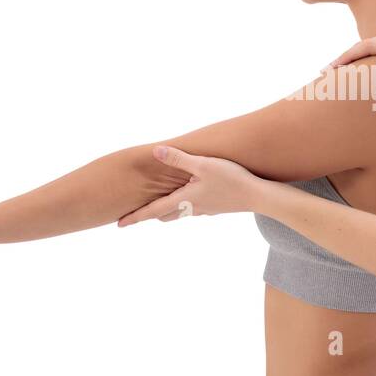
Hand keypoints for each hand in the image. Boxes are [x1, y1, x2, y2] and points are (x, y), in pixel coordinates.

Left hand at [116, 145, 261, 226]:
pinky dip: (184, 204)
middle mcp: (191, 209)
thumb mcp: (203, 165)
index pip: (152, 212)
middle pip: (164, 214)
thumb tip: (155, 150)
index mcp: (183, 201)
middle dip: (150, 214)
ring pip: (179, 212)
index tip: (118, 224)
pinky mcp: (215, 207)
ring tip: (158, 202)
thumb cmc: (230, 179)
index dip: (134, 217)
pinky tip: (189, 195)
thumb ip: (178, 158)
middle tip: (135, 213)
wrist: (258, 196)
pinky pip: (193, 208)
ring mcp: (204, 210)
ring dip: (167, 209)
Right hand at [324, 25, 375, 91]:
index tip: (330, 70)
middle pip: (365, 44)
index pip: (367, 47)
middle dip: (344, 58)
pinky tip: (359, 66)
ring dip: (354, 56)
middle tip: (325, 74)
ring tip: (337, 72)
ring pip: (371, 44)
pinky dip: (366, 54)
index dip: (346, 57)